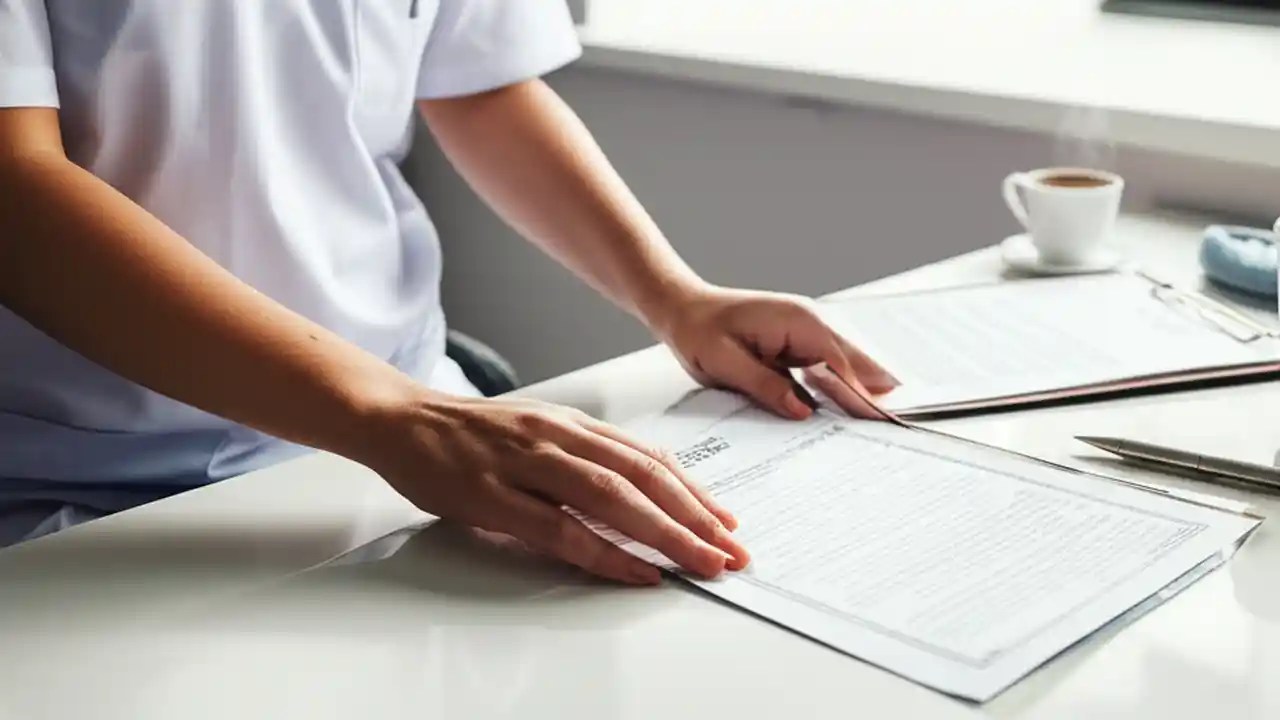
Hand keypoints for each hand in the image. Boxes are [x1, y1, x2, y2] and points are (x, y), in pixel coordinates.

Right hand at [357, 393, 749, 584]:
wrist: (401, 419)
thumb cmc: (469, 434)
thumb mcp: (537, 432)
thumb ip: (583, 456)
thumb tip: (638, 487)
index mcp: (572, 424)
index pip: (648, 457)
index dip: (694, 490)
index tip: (725, 520)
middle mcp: (558, 438)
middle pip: (644, 477)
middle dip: (696, 517)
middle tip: (731, 550)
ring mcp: (527, 464)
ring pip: (614, 498)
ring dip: (666, 533)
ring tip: (701, 561)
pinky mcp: (496, 496)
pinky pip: (562, 529)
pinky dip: (606, 552)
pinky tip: (636, 570)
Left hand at [653, 285, 897, 419]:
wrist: (685, 310)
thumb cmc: (699, 331)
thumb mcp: (725, 362)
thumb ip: (765, 385)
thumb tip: (803, 411)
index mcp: (800, 321)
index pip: (842, 364)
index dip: (863, 395)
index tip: (882, 423)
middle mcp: (812, 323)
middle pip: (856, 363)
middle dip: (872, 395)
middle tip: (895, 430)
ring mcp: (809, 333)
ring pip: (846, 368)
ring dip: (857, 394)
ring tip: (877, 428)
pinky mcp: (801, 344)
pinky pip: (828, 370)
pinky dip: (838, 390)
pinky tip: (844, 416)